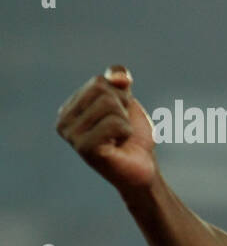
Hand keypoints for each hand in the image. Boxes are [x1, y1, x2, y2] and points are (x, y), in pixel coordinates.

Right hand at [55, 65, 156, 189]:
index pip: (99, 82)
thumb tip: (118, 76)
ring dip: (125, 121)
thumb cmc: (133, 136)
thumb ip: (118, 81)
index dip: (120, 97)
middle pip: (102, 91)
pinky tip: (118, 146)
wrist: (143, 168)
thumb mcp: (127, 102)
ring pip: (109, 105)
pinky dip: (126, 132)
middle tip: (121, 129)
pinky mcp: (84, 148)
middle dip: (122, 107)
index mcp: (69, 108)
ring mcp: (71, 135)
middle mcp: (63, 121)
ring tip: (119, 138)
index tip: (119, 117)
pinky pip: (114, 123)